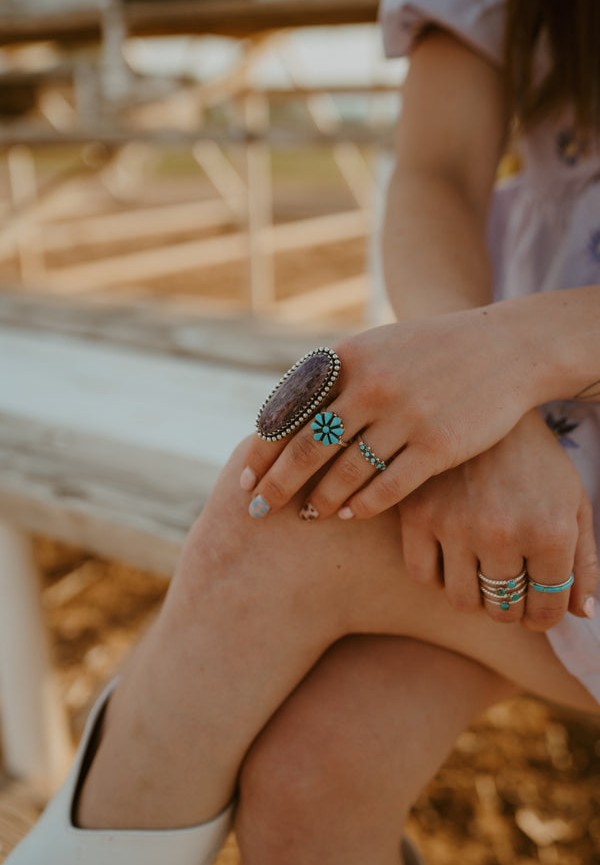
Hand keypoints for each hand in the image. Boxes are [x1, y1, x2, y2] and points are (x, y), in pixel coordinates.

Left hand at [241, 309, 541, 519]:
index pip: (289, 412)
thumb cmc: (429, 353)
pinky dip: (362, 505)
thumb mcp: (376, 349)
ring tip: (308, 514)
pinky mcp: (438, 445)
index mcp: (349, 359)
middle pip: (309, 448)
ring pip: (346, 472)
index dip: (263, 451)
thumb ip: (333, 379)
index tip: (245, 480)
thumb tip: (280, 419)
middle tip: (259, 511)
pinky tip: (349, 515)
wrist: (504, 349)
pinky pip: (388, 487)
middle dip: (278, 484)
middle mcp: (372, 386)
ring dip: (320, 499)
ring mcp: (406, 416)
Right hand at [397, 410, 597, 629]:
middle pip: (503, 609)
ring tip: (480, 569)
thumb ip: (584, 561)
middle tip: (508, 584)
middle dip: (510, 605)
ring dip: (474, 594)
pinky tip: (450, 554)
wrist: (484, 399)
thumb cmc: (536, 457)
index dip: (544, 614)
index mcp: (550, 531)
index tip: (537, 606)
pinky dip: (437, 575)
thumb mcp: (572, 501)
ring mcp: (455, 525)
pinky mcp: (417, 513)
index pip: (548, 609)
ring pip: (462, 600)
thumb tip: (583, 613)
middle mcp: (503, 533)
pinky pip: (422, 575)